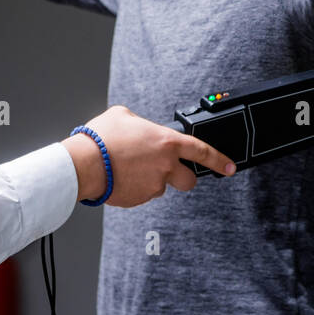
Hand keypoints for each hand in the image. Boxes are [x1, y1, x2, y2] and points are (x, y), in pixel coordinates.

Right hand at [61, 105, 235, 207]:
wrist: (83, 164)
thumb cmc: (100, 139)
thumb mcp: (123, 115)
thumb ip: (140, 122)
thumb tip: (140, 127)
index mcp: (166, 142)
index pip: (202, 151)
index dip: (220, 160)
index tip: (230, 167)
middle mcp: (165, 166)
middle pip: (188, 180)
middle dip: (182, 177)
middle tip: (166, 171)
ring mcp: (153, 185)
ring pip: (161, 187)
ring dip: (151, 180)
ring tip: (128, 169)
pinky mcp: (139, 199)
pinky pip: (143, 194)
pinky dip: (135, 187)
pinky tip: (120, 177)